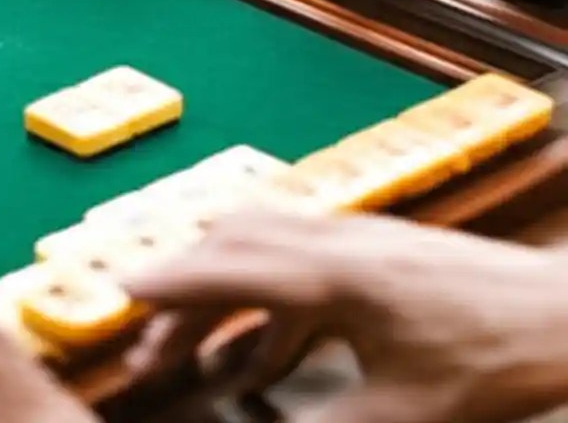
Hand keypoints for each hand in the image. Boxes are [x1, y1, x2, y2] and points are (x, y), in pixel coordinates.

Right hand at [121, 212, 567, 422]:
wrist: (565, 313)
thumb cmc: (493, 357)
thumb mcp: (403, 413)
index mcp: (334, 274)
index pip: (228, 269)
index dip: (168, 282)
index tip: (120, 290)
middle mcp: (335, 241)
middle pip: (231, 244)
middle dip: (181, 290)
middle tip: (151, 344)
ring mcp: (355, 238)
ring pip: (259, 241)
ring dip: (218, 287)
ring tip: (193, 348)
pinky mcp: (374, 249)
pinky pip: (293, 260)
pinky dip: (260, 299)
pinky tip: (264, 357)